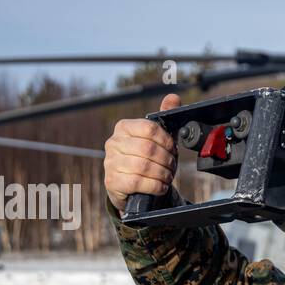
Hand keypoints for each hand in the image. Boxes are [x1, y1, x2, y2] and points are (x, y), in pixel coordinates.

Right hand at [103, 93, 179, 211]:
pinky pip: (138, 182)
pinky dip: (155, 185)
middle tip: (172, 165)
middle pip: (148, 149)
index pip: (149, 128)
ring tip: (167, 176)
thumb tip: (173, 97)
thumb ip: (164, 118)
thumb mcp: (156, 139)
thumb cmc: (146, 158)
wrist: (130, 186)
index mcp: (124, 128)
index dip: (166, 140)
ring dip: (162, 173)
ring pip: (144, 167)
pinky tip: (161, 186)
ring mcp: (110, 163)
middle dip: (166, 159)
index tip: (173, 148)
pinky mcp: (113, 182)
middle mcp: (113, 143)